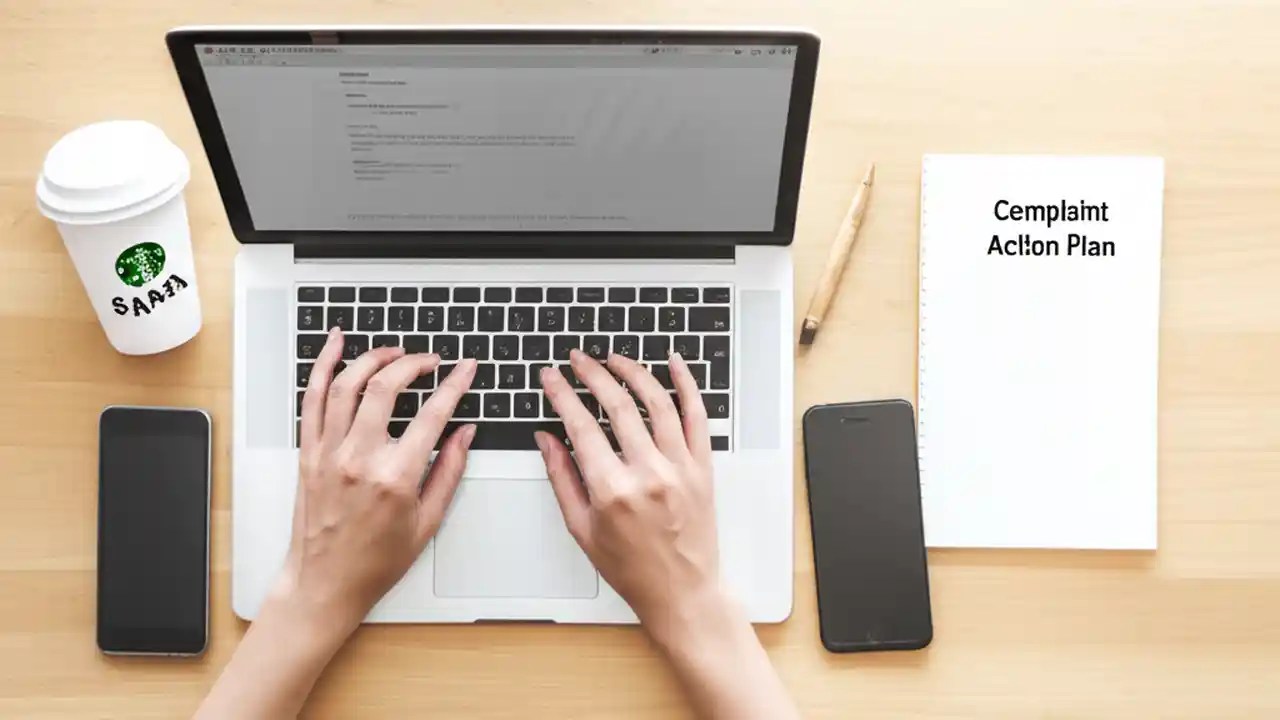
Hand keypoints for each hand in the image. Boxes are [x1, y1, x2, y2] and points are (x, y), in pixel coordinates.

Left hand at [276, 328, 477, 628]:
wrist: (325, 583)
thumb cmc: (375, 561)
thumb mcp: (428, 522)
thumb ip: (449, 470)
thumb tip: (464, 432)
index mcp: (395, 477)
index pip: (432, 414)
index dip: (454, 385)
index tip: (464, 369)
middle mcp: (359, 459)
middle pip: (386, 388)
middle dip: (413, 363)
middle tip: (430, 360)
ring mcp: (329, 453)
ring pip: (346, 385)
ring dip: (372, 358)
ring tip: (393, 351)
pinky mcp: (308, 454)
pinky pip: (312, 400)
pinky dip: (322, 367)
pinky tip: (335, 345)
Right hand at [535, 349, 723, 642]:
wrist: (682, 592)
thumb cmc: (630, 568)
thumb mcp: (581, 528)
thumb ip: (562, 478)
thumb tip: (545, 438)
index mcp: (612, 490)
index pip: (581, 425)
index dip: (562, 394)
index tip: (551, 377)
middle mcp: (648, 473)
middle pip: (617, 405)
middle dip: (592, 373)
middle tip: (577, 359)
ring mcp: (679, 468)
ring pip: (657, 402)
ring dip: (633, 371)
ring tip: (614, 358)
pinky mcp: (702, 468)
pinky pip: (697, 416)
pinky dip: (687, 385)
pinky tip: (675, 363)